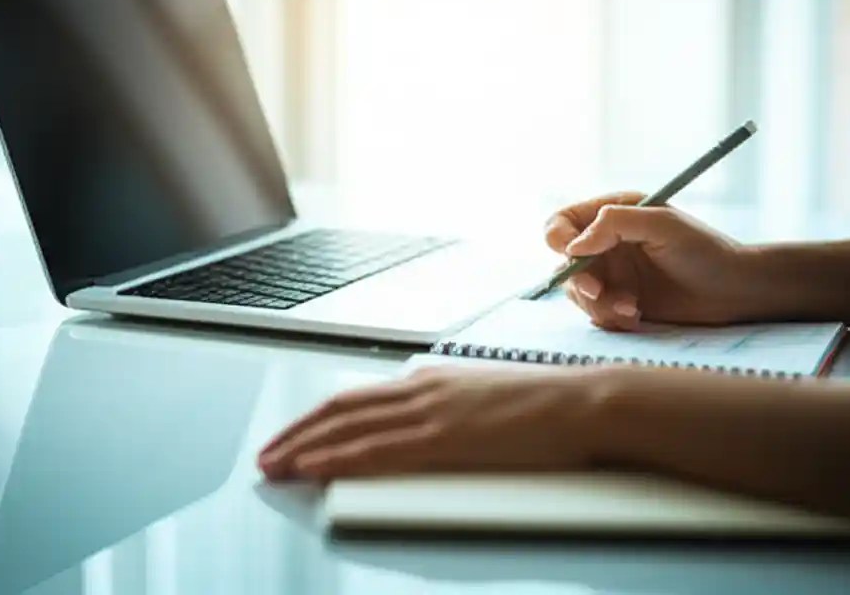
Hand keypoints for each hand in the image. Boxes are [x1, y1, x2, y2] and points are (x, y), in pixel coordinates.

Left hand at [257, 367, 615, 480]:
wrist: (583, 403)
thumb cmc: (545, 406)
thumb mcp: (482, 400)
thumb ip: (447, 410)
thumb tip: (421, 428)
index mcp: (428, 380)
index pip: (356, 398)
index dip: (316, 418)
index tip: (292, 435)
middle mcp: (420, 389)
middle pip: (339, 409)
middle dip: (296, 433)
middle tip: (266, 456)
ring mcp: (429, 412)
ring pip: (348, 428)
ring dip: (304, 447)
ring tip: (274, 466)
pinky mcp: (442, 438)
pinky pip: (376, 449)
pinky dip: (337, 458)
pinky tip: (314, 468)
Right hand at [544, 192, 763, 329]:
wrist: (732, 292)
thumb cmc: (704, 251)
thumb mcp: (663, 225)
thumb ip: (615, 224)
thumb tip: (574, 246)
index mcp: (612, 214)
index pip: (562, 222)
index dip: (558, 238)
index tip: (572, 255)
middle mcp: (605, 244)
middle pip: (564, 262)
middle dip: (579, 280)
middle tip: (599, 292)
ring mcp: (611, 275)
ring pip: (577, 292)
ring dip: (599, 303)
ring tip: (632, 309)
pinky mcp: (618, 302)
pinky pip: (594, 313)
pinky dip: (611, 317)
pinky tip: (637, 316)